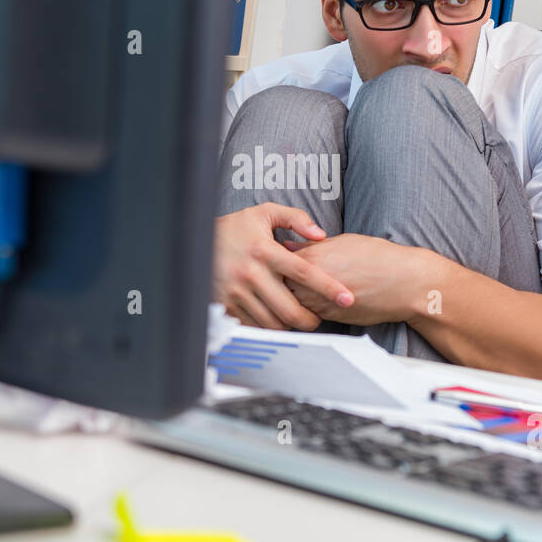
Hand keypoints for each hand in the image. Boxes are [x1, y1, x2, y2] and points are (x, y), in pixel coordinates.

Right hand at [212, 202, 353, 330]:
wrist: (193, 240)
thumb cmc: (235, 228)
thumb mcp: (264, 213)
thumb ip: (295, 219)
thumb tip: (321, 234)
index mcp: (265, 251)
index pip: (305, 273)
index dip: (329, 288)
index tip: (347, 298)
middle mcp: (251, 274)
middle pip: (291, 310)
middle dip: (311, 320)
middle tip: (319, 318)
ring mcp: (237, 293)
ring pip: (274, 323)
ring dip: (291, 326)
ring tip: (298, 319)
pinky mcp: (226, 306)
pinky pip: (254, 327)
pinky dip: (269, 328)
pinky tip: (275, 319)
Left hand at [284, 234, 433, 326]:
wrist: (405, 283)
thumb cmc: (378, 257)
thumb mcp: (343, 241)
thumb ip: (311, 245)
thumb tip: (289, 246)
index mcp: (313, 259)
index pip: (277, 261)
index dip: (273, 260)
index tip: (272, 258)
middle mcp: (312, 284)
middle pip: (278, 285)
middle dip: (276, 280)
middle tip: (275, 276)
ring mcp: (320, 304)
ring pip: (291, 302)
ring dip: (289, 296)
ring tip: (293, 287)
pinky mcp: (330, 318)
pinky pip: (308, 313)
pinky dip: (305, 307)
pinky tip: (312, 299)